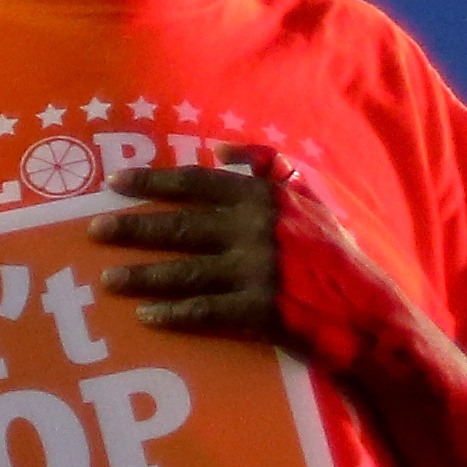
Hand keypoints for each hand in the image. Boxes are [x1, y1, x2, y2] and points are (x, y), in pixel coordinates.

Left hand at [98, 155, 403, 376]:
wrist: (373, 318)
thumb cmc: (337, 259)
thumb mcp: (312, 203)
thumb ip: (269, 169)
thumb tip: (218, 148)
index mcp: (265, 200)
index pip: (196, 183)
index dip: (152, 182)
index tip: (113, 183)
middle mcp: (257, 231)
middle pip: (180, 226)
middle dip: (132, 228)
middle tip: (92, 231)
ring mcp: (259, 273)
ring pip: (185, 271)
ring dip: (142, 275)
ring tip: (108, 279)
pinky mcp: (262, 312)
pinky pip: (206, 312)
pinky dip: (174, 314)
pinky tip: (147, 317)